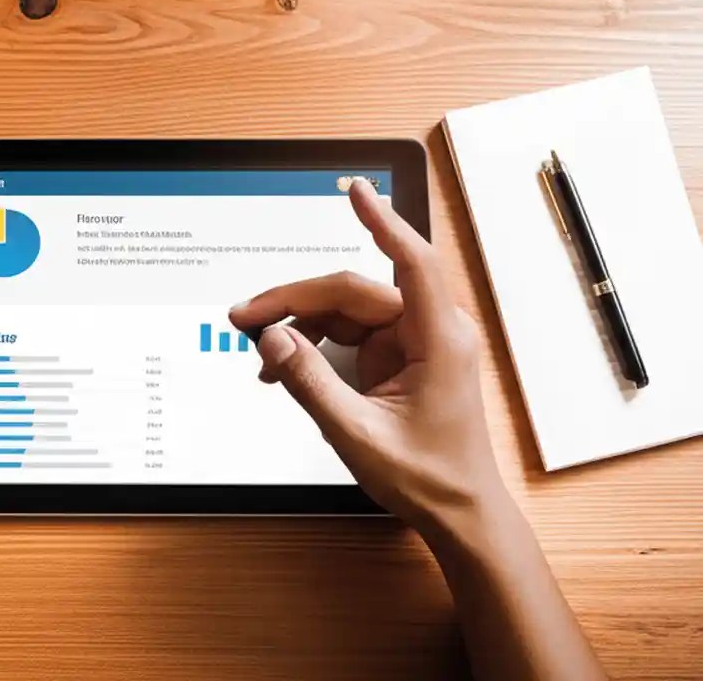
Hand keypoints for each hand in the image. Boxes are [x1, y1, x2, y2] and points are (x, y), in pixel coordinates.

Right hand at [229, 179, 508, 533]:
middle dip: (295, 301)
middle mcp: (429, 331)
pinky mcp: (397, 358)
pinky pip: (347, 336)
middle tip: (245, 317)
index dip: (381, 221)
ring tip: (261, 356)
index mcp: (439, 340)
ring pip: (345, 311)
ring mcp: (413, 343)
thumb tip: (274, 341)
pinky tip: (283, 367)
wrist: (458, 512)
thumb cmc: (429, 477)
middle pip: (353, 291)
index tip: (356, 190)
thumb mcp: (357, 434)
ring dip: (300, 326)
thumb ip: (311, 384)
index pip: (410, 260)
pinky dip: (313, 347)